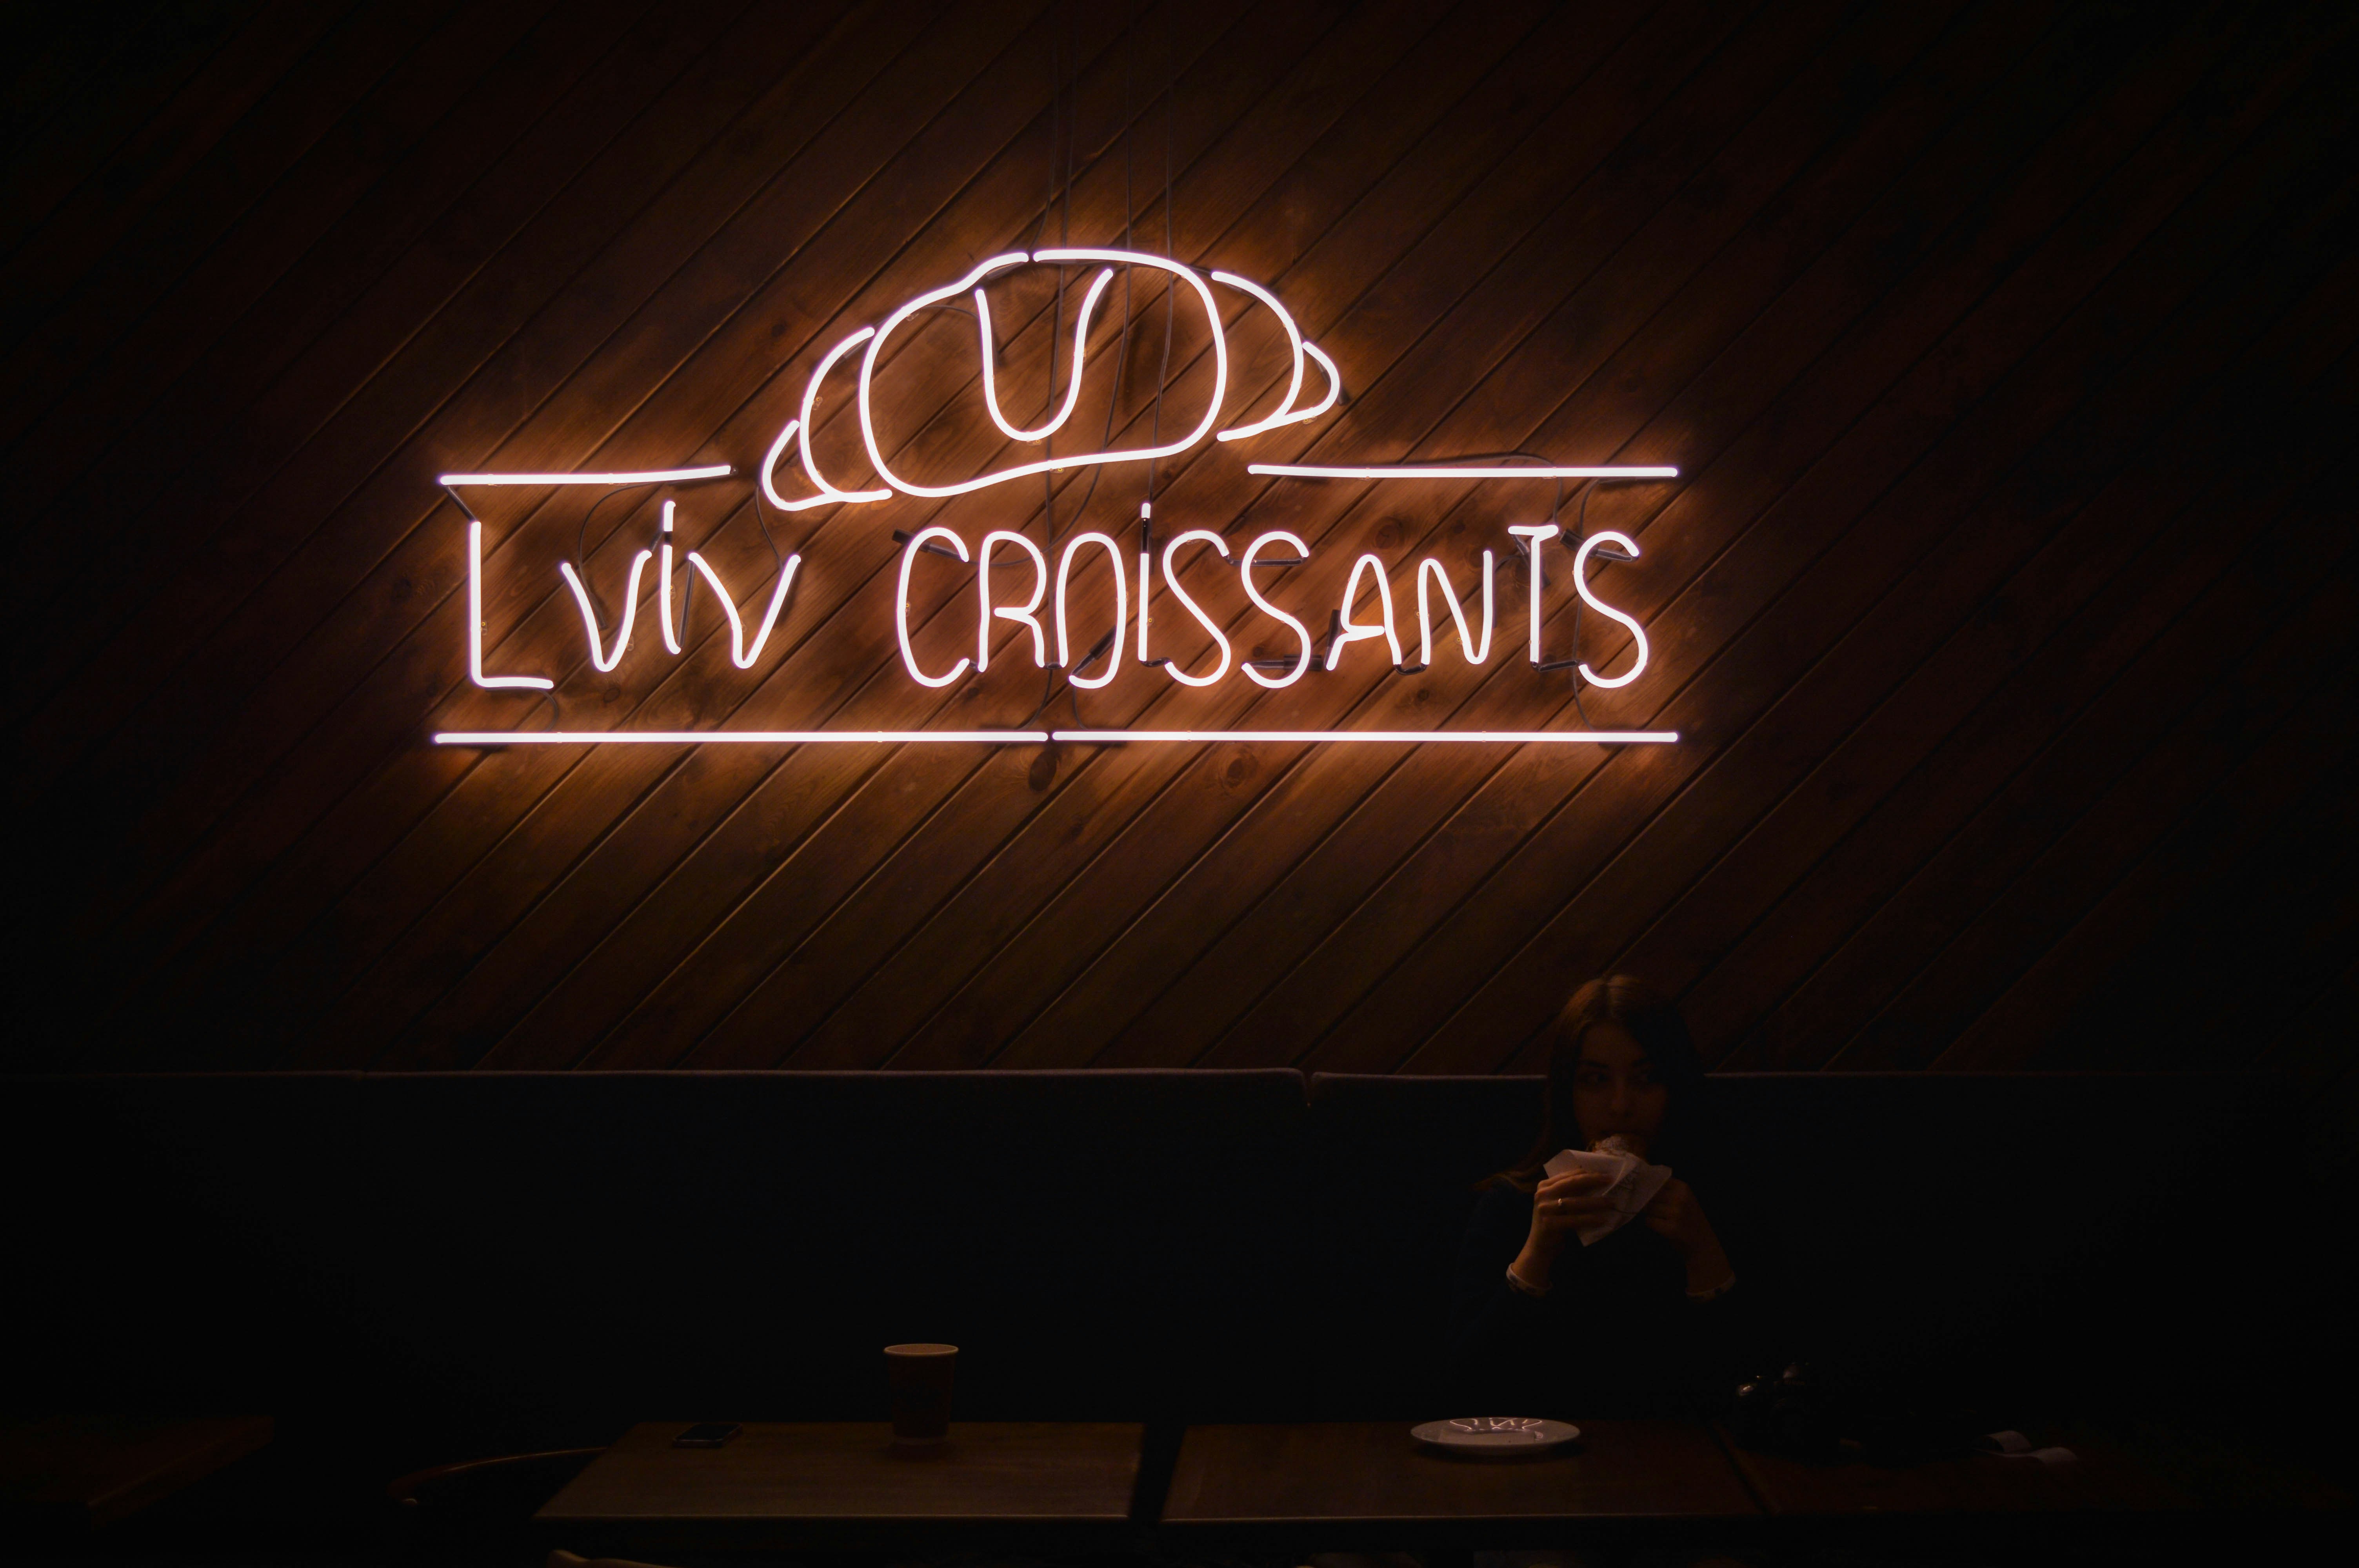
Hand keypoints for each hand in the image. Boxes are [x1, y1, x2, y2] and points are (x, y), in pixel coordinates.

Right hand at [1510, 1170, 1617, 1288]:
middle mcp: (1542, 1194)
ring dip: (1596, 1201)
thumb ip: (1568, 1192)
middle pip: (1572, 1184)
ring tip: (1611, 1202)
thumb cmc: (1553, 1223)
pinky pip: (1574, 1220)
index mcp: (1544, 1186)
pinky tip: (1602, 1220)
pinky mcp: (1549, 1224)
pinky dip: (1590, 1219)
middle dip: (1593, 1181)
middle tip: (1610, 1180)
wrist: (1539, 1247)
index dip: (1587, 1173)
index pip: (1569, 1175)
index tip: (1604, 1174)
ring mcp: (1544, 1209)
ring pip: (1575, 1202)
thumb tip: (1595, 1181)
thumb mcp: (1557, 1203)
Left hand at [1642, 1178, 1732, 1293]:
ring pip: (1648, 1208)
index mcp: (1682, 1187)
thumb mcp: (1683, 1198)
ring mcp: (1676, 1213)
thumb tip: (1640, 1184)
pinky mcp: (1671, 1228)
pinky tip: (1660, 1226)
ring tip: (1660, 1218)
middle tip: (1652, 1208)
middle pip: (1650, 1194)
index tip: (1641, 1188)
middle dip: (1647, 1201)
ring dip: (1649, 1214)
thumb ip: (1666, 1190)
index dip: (1647, 1185)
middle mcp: (1680, 1198)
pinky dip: (1651, 1224)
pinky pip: (1649, 1221)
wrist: (1703, 1243)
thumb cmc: (1689, 1218)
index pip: (1656, 1180)